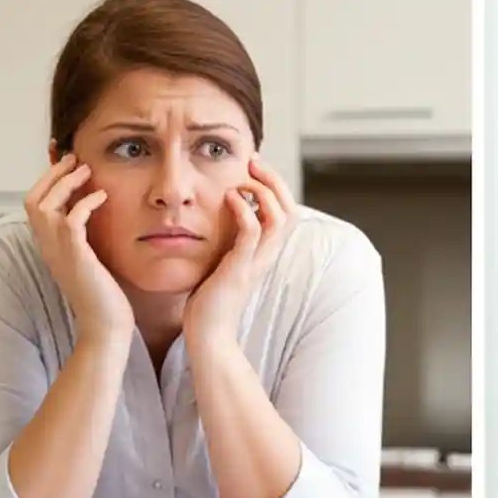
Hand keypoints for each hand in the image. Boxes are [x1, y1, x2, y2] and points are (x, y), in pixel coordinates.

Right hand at [25, 153, 133, 344]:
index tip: (66, 165)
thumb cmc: (104, 300)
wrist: (105, 328)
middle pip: (33, 199)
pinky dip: (85, 203)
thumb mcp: (91, 263)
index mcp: (50, 248)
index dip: (47, 183)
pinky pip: (72, 219)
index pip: (36, 207)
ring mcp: (59, 252)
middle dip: (51, 175)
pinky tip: (102, 197)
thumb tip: (96, 223)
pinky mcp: (77, 257)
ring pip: (46, 205)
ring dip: (65, 183)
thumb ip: (87, 243)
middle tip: (74, 159)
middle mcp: (48, 248)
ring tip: (86, 169)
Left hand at [183, 158, 296, 346]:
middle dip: (275, 180)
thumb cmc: (209, 304)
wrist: (207, 336)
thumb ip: (226, 244)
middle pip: (291, 210)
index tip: (252, 169)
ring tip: (244, 178)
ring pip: (280, 218)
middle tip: (253, 162)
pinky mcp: (240, 269)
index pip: (285, 213)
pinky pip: (253, 232)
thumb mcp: (221, 265)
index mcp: (264, 254)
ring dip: (264, 191)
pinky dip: (245, 210)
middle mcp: (266, 256)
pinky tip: (230, 198)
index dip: (274, 186)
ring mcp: (256, 263)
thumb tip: (215, 223)